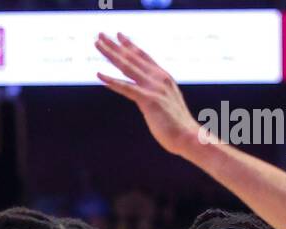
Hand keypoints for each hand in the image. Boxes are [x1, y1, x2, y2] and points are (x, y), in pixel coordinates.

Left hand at [94, 33, 200, 157]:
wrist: (188, 136)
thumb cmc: (178, 126)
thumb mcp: (168, 104)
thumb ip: (159, 95)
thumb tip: (152, 98)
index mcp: (163, 77)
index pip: (144, 57)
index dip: (130, 46)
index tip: (119, 36)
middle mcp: (158, 78)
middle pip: (132, 57)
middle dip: (115, 45)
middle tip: (100, 35)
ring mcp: (153, 87)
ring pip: (127, 66)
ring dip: (110, 54)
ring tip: (97, 44)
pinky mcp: (148, 100)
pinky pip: (126, 88)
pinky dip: (112, 81)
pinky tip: (99, 74)